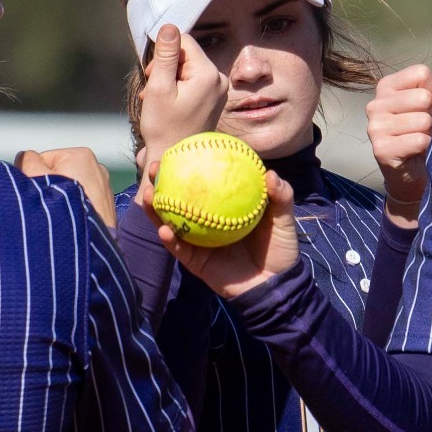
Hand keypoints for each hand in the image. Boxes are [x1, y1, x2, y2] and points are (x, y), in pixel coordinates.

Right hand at [16, 147, 116, 227]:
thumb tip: (24, 157)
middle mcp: (96, 167)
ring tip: (62, 215)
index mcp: (81, 155)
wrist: (90, 243)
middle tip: (49, 206)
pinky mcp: (107, 205)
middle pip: (57, 174)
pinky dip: (75, 209)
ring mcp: (104, 186)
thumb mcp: (36, 178)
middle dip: (50, 189)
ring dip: (62, 200)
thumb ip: (27, 161)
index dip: (35, 176)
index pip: (43, 160)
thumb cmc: (65, 209)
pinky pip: (82, 201)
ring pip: (69, 189)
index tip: (39, 193)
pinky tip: (72, 220)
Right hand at [137, 24, 227, 156]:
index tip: (153, 76)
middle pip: (187, 54)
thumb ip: (165, 55)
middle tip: (153, 91)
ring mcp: (219, 90)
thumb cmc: (164, 126)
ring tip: (158, 99)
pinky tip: (168, 103)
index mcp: (208, 74)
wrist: (175, 158)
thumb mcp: (160, 87)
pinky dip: (178, 88)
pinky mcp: (215, 98)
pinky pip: (194, 81)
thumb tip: (169, 26)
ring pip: (188, 67)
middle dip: (166, 68)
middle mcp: (220, 79)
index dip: (163, 54)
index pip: (184, 41)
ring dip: (169, 79)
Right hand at [139, 166, 297, 299]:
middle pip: (177, 197)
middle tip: (154, 165)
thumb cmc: (280, 248)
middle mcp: (205, 220)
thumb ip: (280, 196)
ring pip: (169, 221)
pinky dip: (170, 240)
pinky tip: (165, 230)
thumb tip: (270, 174)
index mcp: (222, 205)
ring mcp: (197, 240)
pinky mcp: (194, 261)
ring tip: (148, 194)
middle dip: (161, 181)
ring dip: (154, 209)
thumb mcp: (284, 219)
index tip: (180, 147)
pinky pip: (179, 249)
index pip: (202, 181)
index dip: (188, 164)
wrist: (276, 284)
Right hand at [366, 65, 431, 227]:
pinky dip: (427, 147)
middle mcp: (375, 104)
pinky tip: (418, 152)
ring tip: (422, 139)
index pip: (421, 73)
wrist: (416, 173)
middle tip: (425, 128)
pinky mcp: (381, 149)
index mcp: (387, 86)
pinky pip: (419, 140)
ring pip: (423, 120)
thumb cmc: (426, 132)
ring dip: (430, 133)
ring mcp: (375, 127)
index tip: (428, 108)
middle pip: (423, 97)